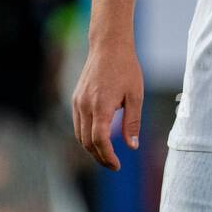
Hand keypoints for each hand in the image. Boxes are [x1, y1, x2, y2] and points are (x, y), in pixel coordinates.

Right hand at [72, 33, 143, 170]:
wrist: (109, 46)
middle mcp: (85, 106)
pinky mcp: (75, 99)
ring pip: (80, 135)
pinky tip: (99, 138)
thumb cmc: (126, 69)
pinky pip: (78, 124)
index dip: (107, 156)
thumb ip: (132, 122)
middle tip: (114, 165)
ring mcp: (77, 102)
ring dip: (92, 148)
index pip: (99, 140)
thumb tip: (132, 146)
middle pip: (87, 142)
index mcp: (101, 106)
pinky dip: (86, 136)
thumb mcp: (135, 95)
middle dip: (100, 157)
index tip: (117, 165)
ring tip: (107, 155)